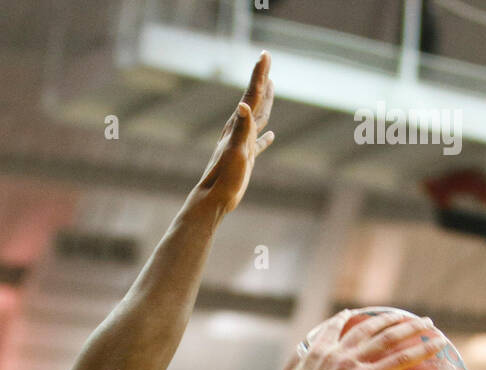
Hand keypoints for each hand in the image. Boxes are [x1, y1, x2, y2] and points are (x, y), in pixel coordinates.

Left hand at [193, 53, 273, 215]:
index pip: (252, 94)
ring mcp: (243, 144)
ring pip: (258, 117)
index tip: (265, 54)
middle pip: (254, 99)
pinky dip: (265, 138)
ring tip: (271, 85)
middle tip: (266, 60)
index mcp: (238, 126)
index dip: (259, 74)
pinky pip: (258, 144)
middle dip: (261, 79)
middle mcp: (239, 131)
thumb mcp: (235, 151)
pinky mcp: (245, 159)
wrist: (214, 200)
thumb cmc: (224, 177)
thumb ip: (242, 128)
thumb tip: (245, 105)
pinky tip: (271, 136)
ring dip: (265, 101)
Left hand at [271, 309, 444, 369]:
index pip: (401, 359)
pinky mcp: (315, 351)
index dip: (424, 349)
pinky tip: (351, 312)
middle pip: (387, 336)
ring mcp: (330, 353)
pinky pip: (331, 329)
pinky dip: (342, 319)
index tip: (441, 342)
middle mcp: (348, 362)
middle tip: (430, 321)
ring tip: (401, 315)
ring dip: (384, 319)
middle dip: (412, 327)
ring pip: (363, 328)